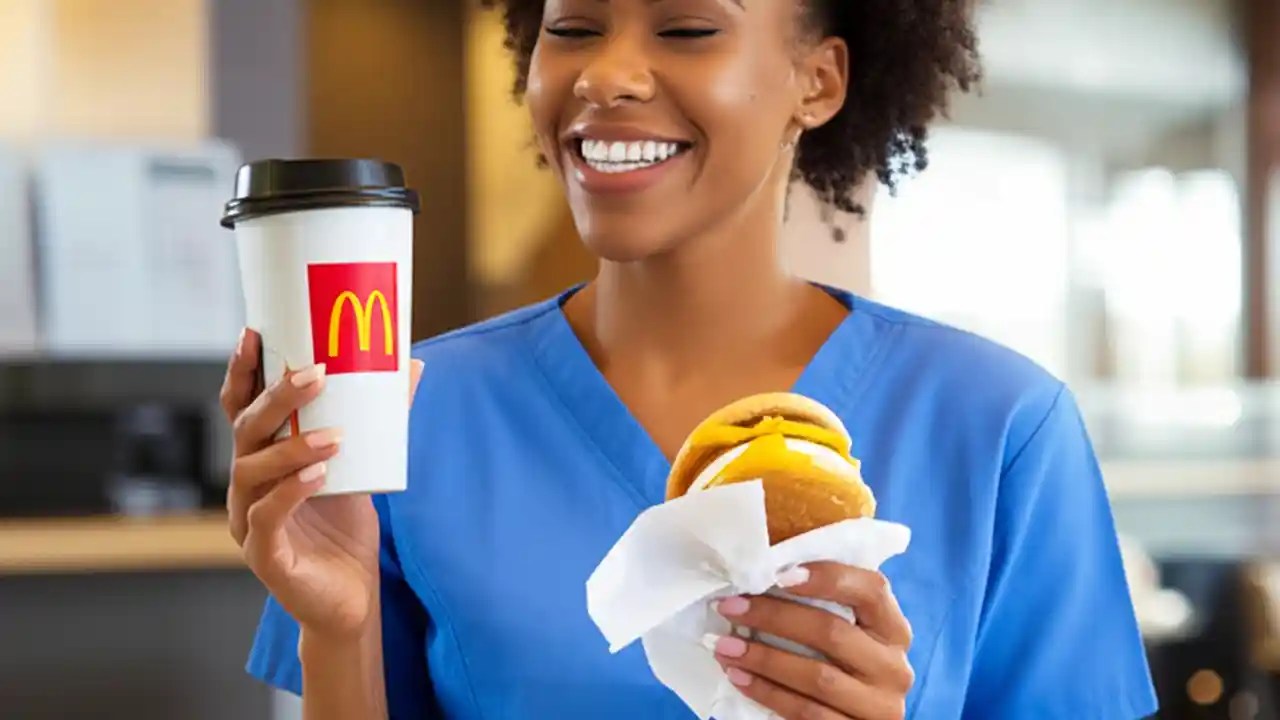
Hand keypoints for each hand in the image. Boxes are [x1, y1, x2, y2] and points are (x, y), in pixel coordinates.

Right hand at [220, 328, 423, 638]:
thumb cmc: (346, 528)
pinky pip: (267, 518)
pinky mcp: (264, 555)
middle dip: (277, 398)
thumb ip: (380, 419)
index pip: (240, 408)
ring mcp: (249, 521)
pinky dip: (291, 492)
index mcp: (261, 459)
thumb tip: (412, 365)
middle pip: (245, 430)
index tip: (253, 333)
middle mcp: (246, 485)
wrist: (350, 598)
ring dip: (292, 446)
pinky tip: (318, 475)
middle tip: (314, 372)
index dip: (242, 372)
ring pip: (251, 471)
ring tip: (333, 435)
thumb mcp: (363, 464)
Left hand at [709, 563, 913, 719]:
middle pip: (833, 633)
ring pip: (817, 676)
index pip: (870, 590)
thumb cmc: (844, 665)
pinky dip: (767, 693)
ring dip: (763, 659)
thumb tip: (765, 573)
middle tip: (730, 607)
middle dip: (774, 617)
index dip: (826, 576)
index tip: (777, 573)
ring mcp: (879, 705)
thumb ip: (826, 606)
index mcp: (894, 629)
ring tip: (724, 646)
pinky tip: (739, 677)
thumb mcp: (850, 634)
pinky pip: (806, 713)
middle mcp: (894, 666)